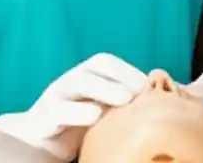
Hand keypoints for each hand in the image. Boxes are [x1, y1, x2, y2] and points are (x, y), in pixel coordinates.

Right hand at [0, 53, 147, 162]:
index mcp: (87, 76)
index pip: (108, 63)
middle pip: (96, 66)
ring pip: (76, 82)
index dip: (130, 71)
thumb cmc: (79, 125)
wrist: (40, 140)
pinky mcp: (45, 117)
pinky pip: (59, 110)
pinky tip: (94, 116)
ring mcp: (56, 96)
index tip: (152, 88)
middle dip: (121, 75)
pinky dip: (77, 111)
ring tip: (124, 99)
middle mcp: (71, 80)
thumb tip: (162, 102)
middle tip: (141, 92)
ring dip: (103, 88)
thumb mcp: (102, 111)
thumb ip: (123, 104)